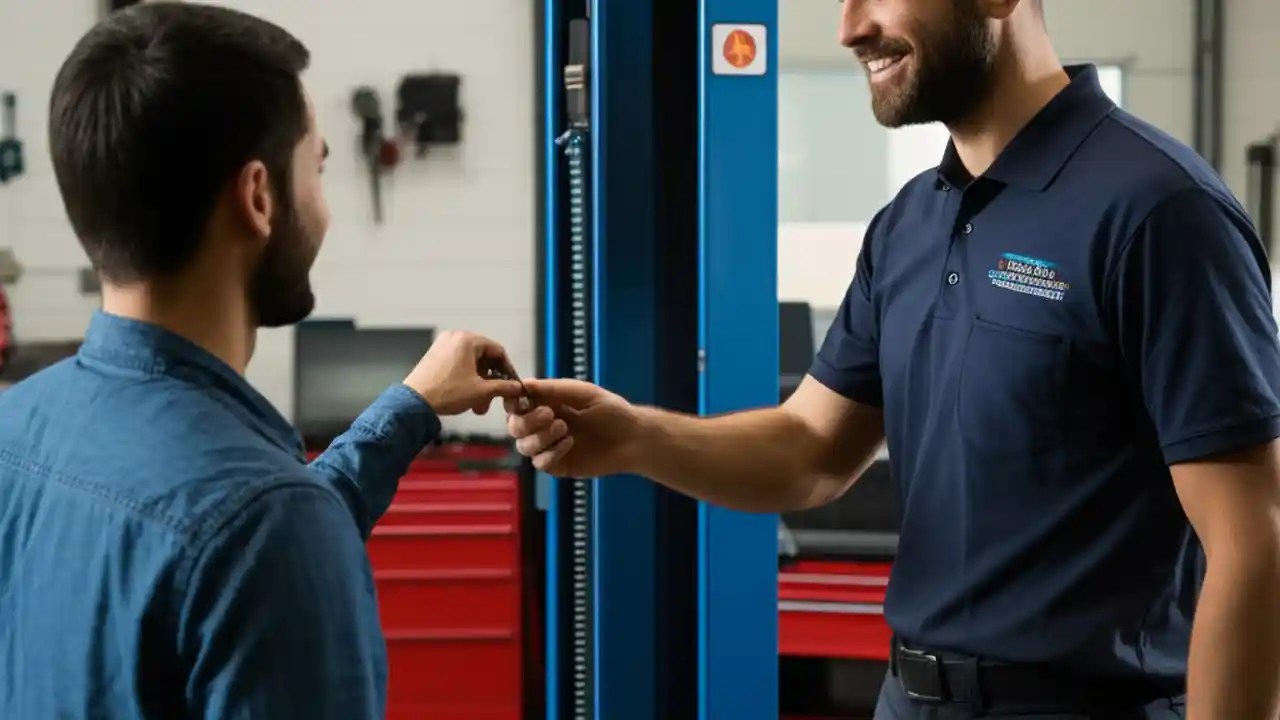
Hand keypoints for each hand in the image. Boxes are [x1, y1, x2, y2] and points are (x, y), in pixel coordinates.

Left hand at [403, 331, 524, 414]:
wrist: (414, 402)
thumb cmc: (446, 393)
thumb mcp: (481, 391)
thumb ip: (503, 387)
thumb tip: (517, 387)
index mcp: (467, 340)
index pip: (497, 351)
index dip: (508, 369)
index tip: (511, 383)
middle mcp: (454, 338)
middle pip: (483, 357)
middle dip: (491, 381)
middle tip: (493, 398)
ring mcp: (442, 346)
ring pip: (471, 363)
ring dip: (479, 383)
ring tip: (478, 404)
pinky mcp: (434, 356)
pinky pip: (458, 364)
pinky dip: (466, 379)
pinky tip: (467, 397)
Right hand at [504, 379, 638, 476]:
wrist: (634, 439)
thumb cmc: (612, 411)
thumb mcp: (584, 393)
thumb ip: (554, 389)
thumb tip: (525, 383)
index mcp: (547, 404)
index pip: (516, 404)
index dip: (513, 403)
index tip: (521, 400)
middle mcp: (544, 425)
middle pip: (515, 427)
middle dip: (526, 421)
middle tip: (549, 415)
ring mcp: (549, 447)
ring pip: (524, 446)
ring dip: (540, 437)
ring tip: (564, 429)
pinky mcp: (558, 465)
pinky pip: (540, 463)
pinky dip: (551, 453)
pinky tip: (569, 445)